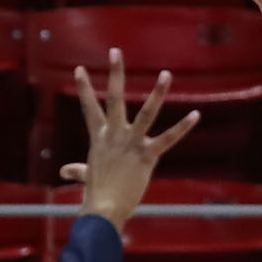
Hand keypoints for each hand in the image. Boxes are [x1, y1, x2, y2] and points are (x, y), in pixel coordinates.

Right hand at [56, 48, 199, 232]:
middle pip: (114, 99)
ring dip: (158, 93)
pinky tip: (196, 115)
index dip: (84, 88)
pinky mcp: (146, 156)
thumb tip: (65, 171)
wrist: (103, 209)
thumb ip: (77, 170)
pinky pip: (167, 139)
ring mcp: (131, 144)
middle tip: (115, 52)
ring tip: (166, 74)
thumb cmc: (96, 195)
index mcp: (100, 138)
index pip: (90, 108)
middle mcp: (114, 136)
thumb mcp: (86, 177)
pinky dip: (183, 127)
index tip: (79, 69)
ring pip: (146, 113)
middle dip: (115, 74)